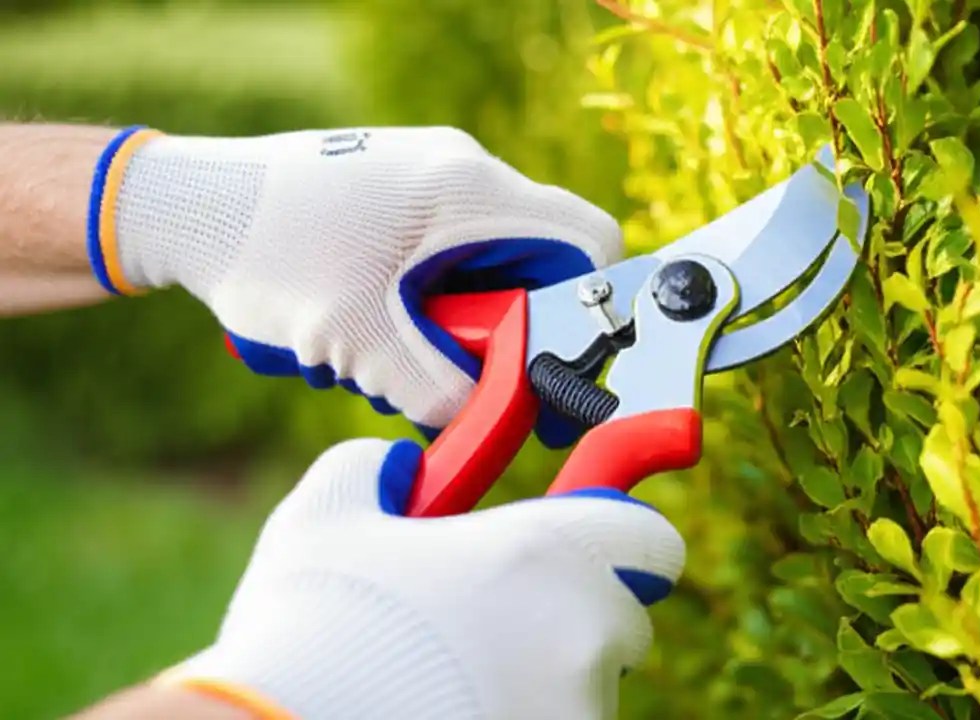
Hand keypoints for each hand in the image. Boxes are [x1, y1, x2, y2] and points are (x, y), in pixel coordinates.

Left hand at [86, 126, 621, 431]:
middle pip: (533, 270)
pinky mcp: (397, 202)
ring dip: (449, 330)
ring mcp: (427, 184)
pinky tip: (364, 336)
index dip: (587, 314)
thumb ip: (434, 390)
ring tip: (382, 359)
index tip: (554, 371)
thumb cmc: (264, 252)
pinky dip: (418, 312)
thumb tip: (487, 426)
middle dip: (502, 337)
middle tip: (460, 387)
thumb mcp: (355, 339)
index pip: (586, 244)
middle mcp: (459, 175)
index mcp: (467, 190)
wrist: (184, 207)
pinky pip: (441, 266)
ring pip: (484, 275)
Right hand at [154, 439, 684, 719]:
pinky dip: (524, 719)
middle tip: (492, 627)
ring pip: (590, 687)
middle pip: (621, 620)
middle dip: (570, 619)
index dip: (620, 543)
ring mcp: (578, 708)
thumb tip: (398, 465)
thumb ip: (377, 468)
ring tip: (454, 682)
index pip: (651, 541)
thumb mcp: (327, 519)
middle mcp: (583, 633)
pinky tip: (456, 714)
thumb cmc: (308, 633)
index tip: (585, 555)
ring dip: (545, 678)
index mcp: (545, 554)